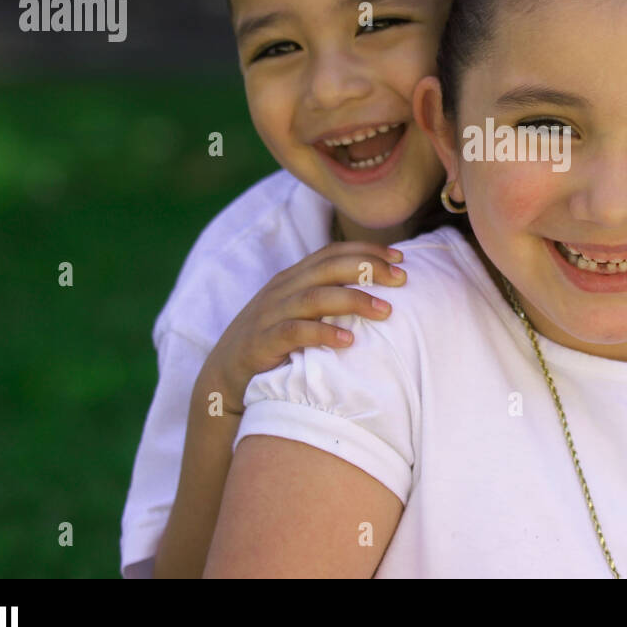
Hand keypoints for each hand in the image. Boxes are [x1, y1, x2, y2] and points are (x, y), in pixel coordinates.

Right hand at [203, 241, 405, 412]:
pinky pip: (295, 331)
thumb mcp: (299, 312)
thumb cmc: (273, 342)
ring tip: (386, 311)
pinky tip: (349, 340)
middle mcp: (283, 289)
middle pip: (329, 267)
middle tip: (402, 279)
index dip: (367, 251)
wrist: (225, 376)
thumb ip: (328, 298)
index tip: (400, 257)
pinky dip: (323, 333)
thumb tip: (376, 293)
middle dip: (369, 269)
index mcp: (293, 278)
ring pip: (316, 296)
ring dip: (355, 301)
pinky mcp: (263, 341)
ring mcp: (271, 313)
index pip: (333, 252)